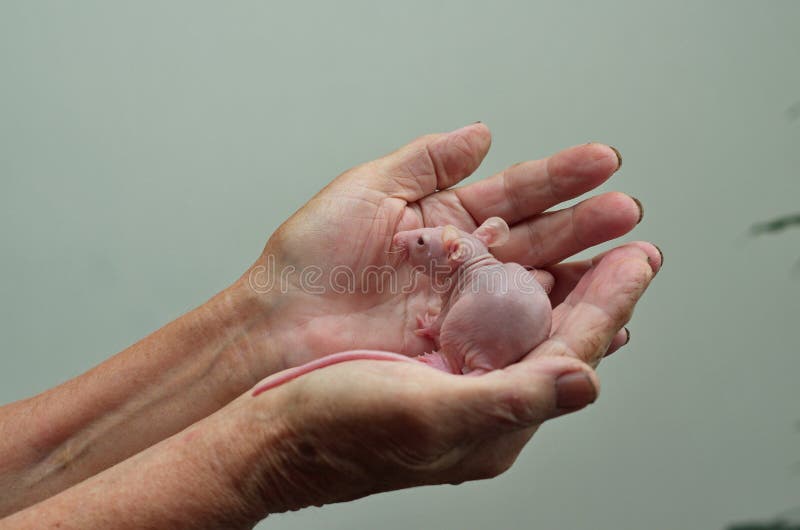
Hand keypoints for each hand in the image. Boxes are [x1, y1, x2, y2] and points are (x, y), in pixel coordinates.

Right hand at [240, 241, 660, 514]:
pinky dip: (509, 284)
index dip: (610, 303)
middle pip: (559, 335)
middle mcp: (483, 397)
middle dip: (597, 287)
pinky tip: (521, 265)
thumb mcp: (429, 416)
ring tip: (590, 244)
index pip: (573, 354)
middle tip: (630, 243)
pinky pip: (486, 317)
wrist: (274, 429)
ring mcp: (457, 376)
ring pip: (527, 321)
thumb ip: (512, 399)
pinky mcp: (430, 358)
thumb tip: (586, 379)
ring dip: (559, 277)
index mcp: (494, 420)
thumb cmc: (340, 430)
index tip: (640, 257)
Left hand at [243, 123, 642, 372]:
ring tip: (628, 261)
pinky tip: (594, 321)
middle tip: (627, 213)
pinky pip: (519, 338)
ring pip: (537, 287)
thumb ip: (428, 160)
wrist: (278, 330)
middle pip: (538, 239)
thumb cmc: (310, 262)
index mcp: (444, 219)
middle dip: (585, 224)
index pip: (516, 192)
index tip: (603, 164)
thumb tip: (482, 132)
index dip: (560, 177)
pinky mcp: (461, 349)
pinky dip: (558, 330)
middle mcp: (463, 262)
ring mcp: (464, 308)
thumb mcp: (367, 190)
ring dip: (584, 274)